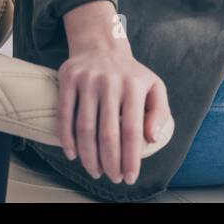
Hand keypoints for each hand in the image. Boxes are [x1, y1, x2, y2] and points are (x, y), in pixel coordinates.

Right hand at [58, 1, 171, 185]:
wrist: (102, 45)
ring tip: (96, 171)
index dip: (130, 157)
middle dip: (110, 162)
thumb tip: (151, 138)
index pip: (132, 130)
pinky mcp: (68, 79)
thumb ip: (159, 112)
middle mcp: (111, 82)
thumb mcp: (154, 86)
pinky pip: (64, 115)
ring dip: (89, 156)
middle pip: (107, 133)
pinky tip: (73, 154)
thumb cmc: (131, 74)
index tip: (129, 177)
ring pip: (84, 128)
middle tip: (113, 178)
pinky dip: (66, 138)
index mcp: (134, 85)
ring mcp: (88, 80)